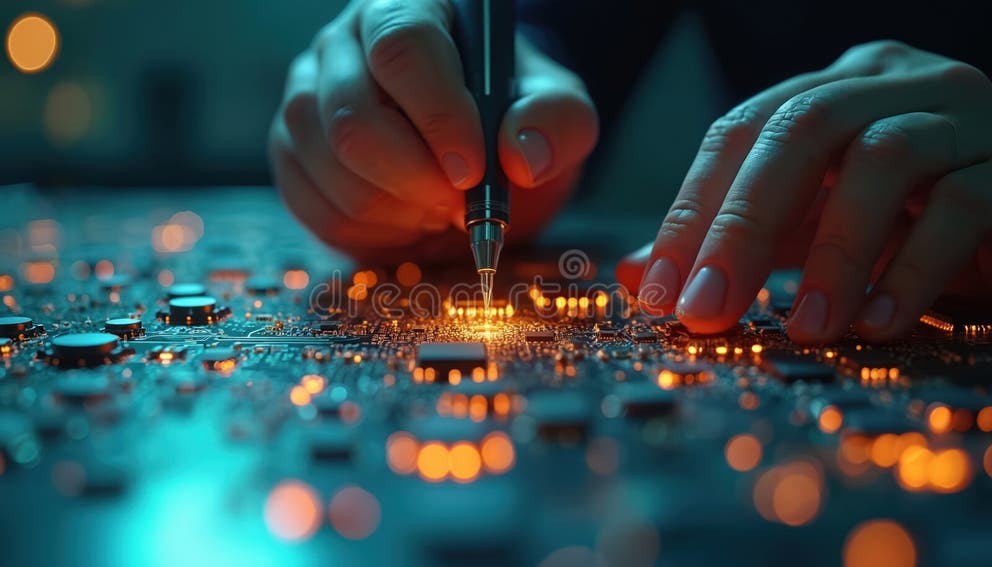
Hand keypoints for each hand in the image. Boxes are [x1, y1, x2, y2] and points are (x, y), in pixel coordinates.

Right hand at [268, 0, 597, 262]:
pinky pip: (313, 207)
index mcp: (412, 9)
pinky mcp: (290, 151)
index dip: (437, 116)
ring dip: (397, 211)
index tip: (473, 172)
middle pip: (353, 119)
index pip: (404, 46)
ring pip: (329, 169)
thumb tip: (522, 155)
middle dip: (415, 181)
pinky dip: (370, 233)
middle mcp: (346, 44)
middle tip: (460, 206)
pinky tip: (406, 220)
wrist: (477, 154)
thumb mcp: (558, 115)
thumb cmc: (510, 121)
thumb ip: (557, 123)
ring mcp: (307, 97)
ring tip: (439, 208)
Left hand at [618, 41, 991, 342]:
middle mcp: (896, 86)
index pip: (742, 129)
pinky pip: (962, 206)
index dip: (691, 208)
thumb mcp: (808, 223)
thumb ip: (730, 240)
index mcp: (834, 89)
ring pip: (885, 157)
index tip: (655, 290)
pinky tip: (876, 323)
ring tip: (805, 327)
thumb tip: (632, 274)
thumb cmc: (904, 220)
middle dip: (742, 224)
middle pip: (802, 127)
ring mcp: (965, 119)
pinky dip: (912, 269)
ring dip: (834, 252)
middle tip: (705, 311)